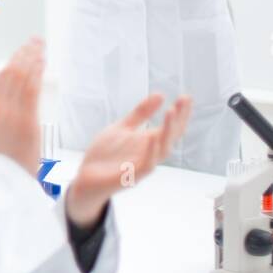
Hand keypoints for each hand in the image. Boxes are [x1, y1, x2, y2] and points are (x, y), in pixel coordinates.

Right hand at [0, 38, 44, 174]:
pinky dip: (36, 73)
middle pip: (11, 73)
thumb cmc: (3, 164)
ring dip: (32, 58)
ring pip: (20, 77)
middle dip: (24, 53)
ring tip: (41, 46)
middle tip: (36, 41)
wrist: (2, 183)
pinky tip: (43, 62)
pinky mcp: (26, 121)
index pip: (2, 78)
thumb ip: (1, 119)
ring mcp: (11, 114)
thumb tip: (7, 107)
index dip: (14, 60)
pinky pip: (30, 90)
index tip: (24, 50)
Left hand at [67, 93, 191, 227]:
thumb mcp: (122, 128)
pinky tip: (152, 138)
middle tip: (183, 100)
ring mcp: (142, 165)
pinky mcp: (131, 176)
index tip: (186, 97)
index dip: (180, 113)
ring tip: (171, 111)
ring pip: (162, 150)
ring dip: (168, 131)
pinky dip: (151, 152)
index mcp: (149, 142)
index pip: (171, 127)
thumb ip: (140, 114)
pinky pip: (147, 165)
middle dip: (178, 118)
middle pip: (171, 136)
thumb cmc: (105, 154)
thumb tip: (161, 95)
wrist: (86, 178)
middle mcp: (150, 153)